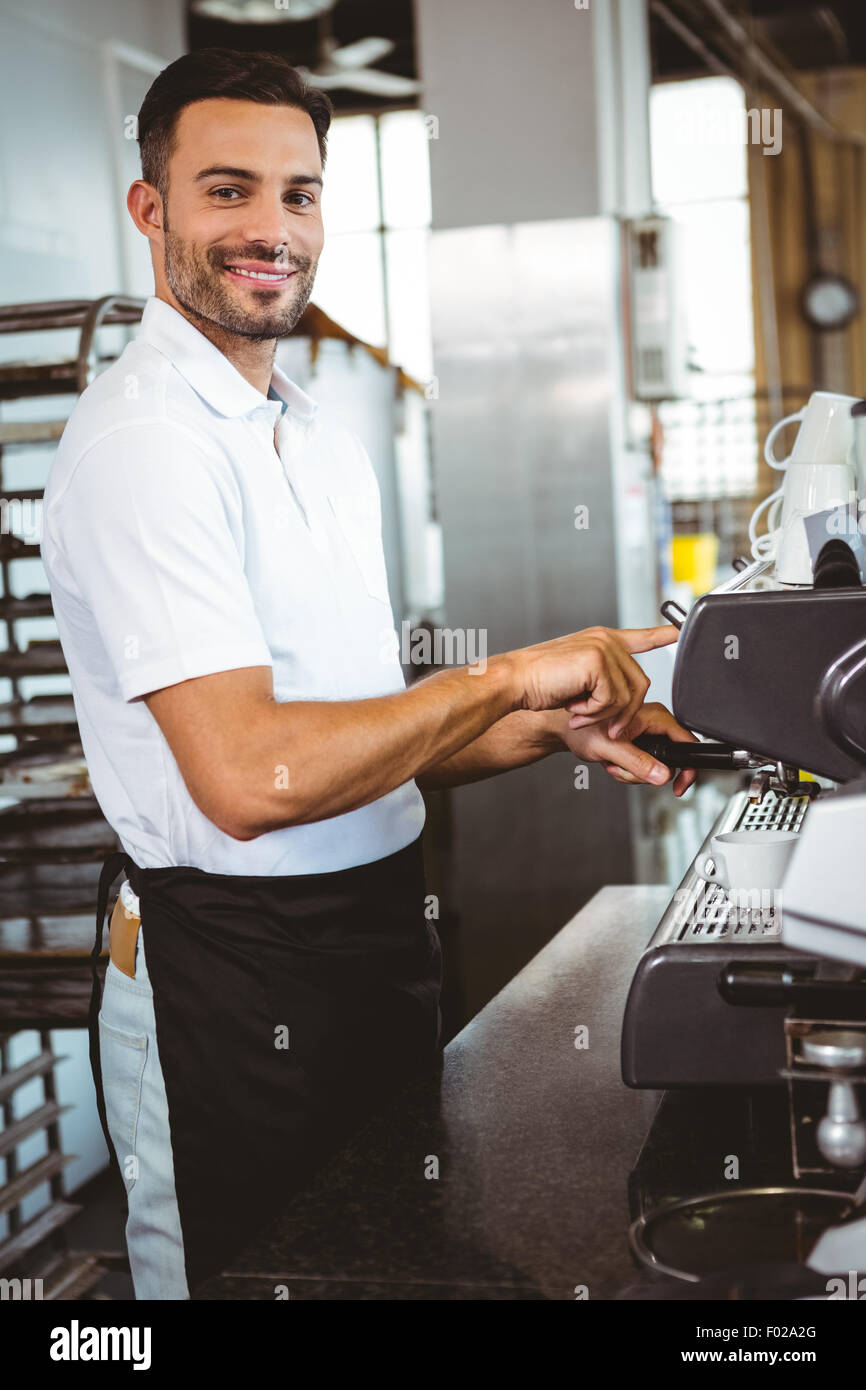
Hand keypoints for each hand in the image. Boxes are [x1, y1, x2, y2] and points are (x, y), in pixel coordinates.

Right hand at [510, 624, 678, 736]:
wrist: (513, 681)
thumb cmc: (538, 683)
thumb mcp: (578, 680)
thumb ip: (602, 683)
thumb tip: (623, 702)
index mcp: (602, 640)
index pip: (642, 636)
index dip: (664, 634)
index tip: (681, 630)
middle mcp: (606, 640)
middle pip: (640, 683)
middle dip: (624, 713)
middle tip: (598, 724)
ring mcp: (603, 648)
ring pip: (627, 695)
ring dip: (605, 716)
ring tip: (579, 716)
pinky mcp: (597, 661)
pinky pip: (612, 700)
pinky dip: (594, 714)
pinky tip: (574, 708)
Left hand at [557, 701, 698, 796]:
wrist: (565, 729)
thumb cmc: (583, 730)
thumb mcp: (612, 749)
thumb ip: (638, 763)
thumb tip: (662, 775)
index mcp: (654, 716)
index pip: (686, 742)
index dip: (687, 767)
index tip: (679, 785)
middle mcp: (654, 721)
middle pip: (669, 758)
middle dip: (644, 772)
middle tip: (623, 769)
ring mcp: (647, 731)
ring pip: (655, 764)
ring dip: (633, 772)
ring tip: (613, 763)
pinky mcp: (639, 740)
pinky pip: (644, 763)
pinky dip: (628, 769)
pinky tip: (613, 762)